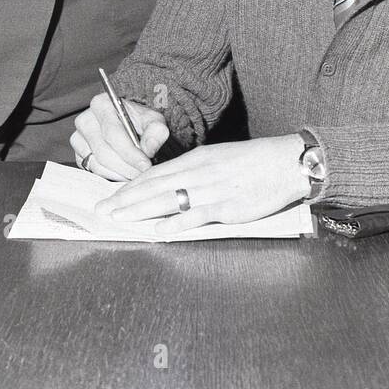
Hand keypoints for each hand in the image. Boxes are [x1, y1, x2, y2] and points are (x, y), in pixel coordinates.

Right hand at [70, 94, 169, 180]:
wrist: (128, 125)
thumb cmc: (139, 122)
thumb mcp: (153, 120)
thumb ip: (156, 131)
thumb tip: (148, 148)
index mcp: (101, 105)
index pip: (113, 133)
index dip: (130, 152)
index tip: (145, 165)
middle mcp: (85, 121)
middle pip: (104, 152)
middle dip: (126, 166)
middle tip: (143, 173)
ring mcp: (78, 139)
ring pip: (97, 164)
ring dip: (119, 173)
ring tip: (136, 174)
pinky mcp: (78, 155)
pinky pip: (93, 171)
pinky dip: (110, 176)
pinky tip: (124, 174)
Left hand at [95, 135, 309, 231]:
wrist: (285, 163)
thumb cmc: (253, 162)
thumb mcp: (218, 158)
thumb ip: (194, 172)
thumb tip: (170, 184)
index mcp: (196, 159)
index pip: (154, 173)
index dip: (130, 186)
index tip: (111, 196)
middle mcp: (199, 172)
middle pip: (154, 186)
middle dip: (126, 199)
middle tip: (103, 210)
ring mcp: (212, 189)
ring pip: (168, 199)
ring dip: (140, 210)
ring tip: (120, 218)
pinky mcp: (228, 207)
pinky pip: (197, 215)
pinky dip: (177, 222)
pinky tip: (159, 229)